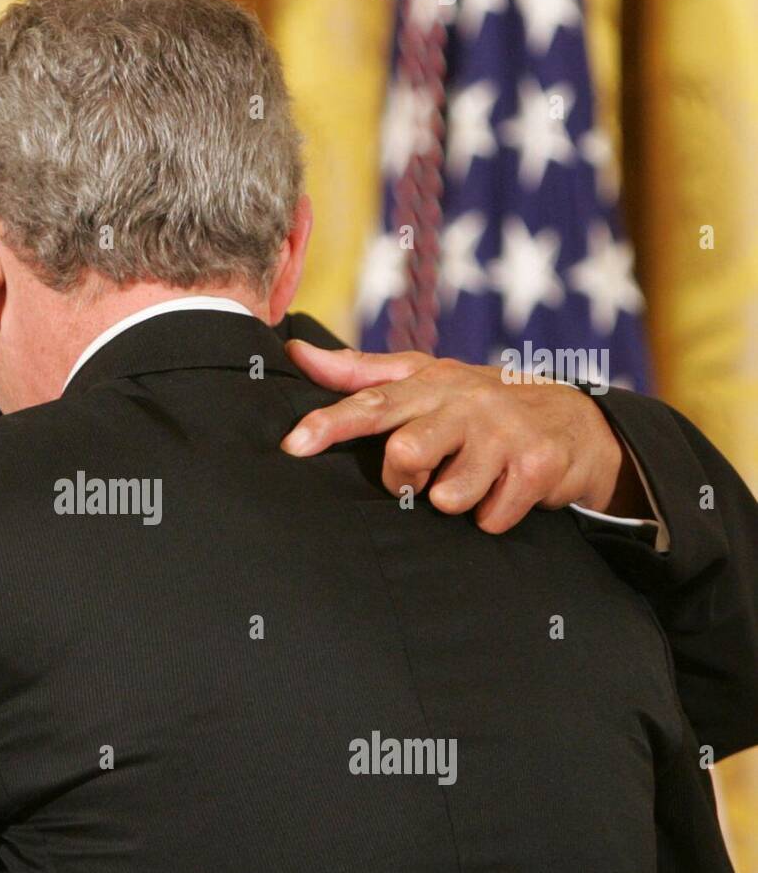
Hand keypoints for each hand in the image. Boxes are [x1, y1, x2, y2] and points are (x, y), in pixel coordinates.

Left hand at [279, 344, 649, 533]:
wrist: (578, 422)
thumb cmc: (480, 405)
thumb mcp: (425, 380)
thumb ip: (359, 373)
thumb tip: (296, 354)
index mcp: (431, 383)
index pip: (372, 402)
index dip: (330, 423)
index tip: (294, 444)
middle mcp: (467, 401)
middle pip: (405, 453)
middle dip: (405, 479)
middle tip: (426, 474)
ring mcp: (505, 432)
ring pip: (448, 497)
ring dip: (455, 502)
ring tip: (473, 480)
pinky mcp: (537, 465)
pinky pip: (490, 518)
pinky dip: (492, 516)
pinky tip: (504, 492)